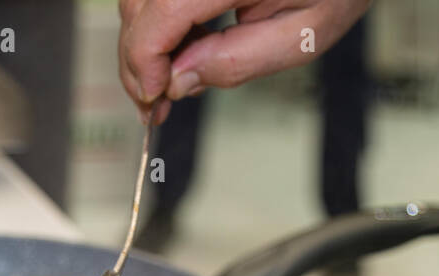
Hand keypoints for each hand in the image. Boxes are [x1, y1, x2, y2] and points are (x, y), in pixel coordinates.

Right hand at [118, 0, 370, 122]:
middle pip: (138, 5)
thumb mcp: (302, 36)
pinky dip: (157, 22)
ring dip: (143, 42)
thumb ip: (237, 61)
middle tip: (153, 104)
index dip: (144, 59)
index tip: (152, 97)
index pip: (164, 11)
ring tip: (171, 78)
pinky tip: (181, 47)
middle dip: (136, 60)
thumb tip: (178, 82)